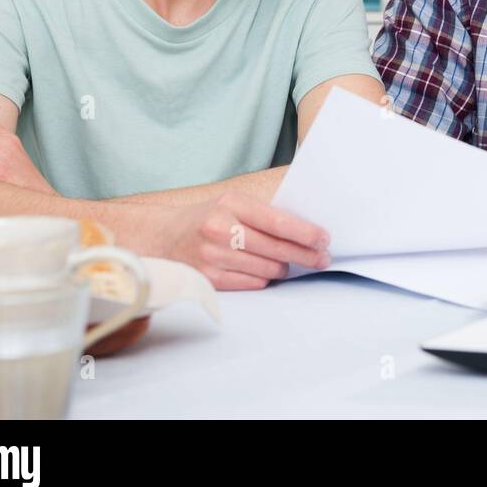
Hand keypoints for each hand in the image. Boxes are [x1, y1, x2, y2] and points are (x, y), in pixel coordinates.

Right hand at [158, 192, 330, 290]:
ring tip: (289, 263)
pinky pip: (253, 283)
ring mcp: (213, 257)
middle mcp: (221, 229)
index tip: (324, 239)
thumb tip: (305, 231)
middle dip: (306, 255)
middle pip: (277, 249)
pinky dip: (265, 278)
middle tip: (323, 258)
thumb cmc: (207, 218)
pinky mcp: (209, 280)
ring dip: (285, 268)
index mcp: (231, 204)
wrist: (162, 237)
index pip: (278, 221)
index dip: (306, 233)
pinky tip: (267, 271)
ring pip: (268, 269)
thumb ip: (263, 214)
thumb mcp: (232, 203)